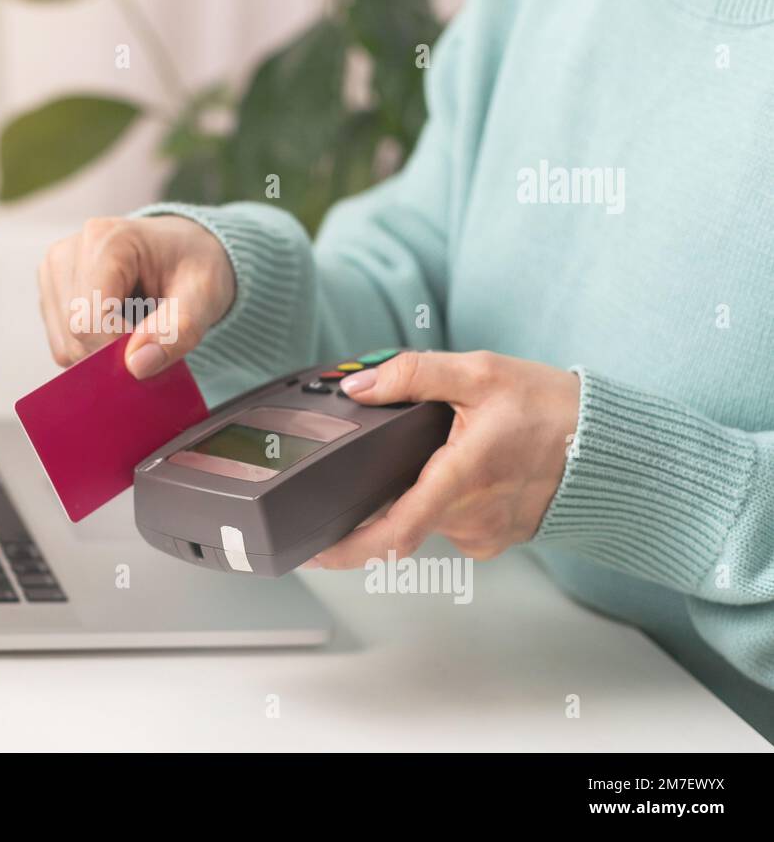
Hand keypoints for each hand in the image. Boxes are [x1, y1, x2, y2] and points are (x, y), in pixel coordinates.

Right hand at [37, 216, 234, 378]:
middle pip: (75, 335)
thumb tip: (137, 366)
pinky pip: (62, 345)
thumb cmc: (195, 265)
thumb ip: (178, 330)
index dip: (121, 349)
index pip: (92, 321)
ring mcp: (53, 272)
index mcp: (105, 240)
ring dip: (103, 352)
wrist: (183, 249)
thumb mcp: (205, 295)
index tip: (154, 348)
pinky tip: (118, 325)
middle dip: (114, 353)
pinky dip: (93, 349)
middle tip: (152, 338)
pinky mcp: (50, 292)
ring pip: (65, 346)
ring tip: (136, 325)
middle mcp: (67, 251)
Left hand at [304, 350, 579, 566]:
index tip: (314, 551)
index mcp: (461, 480)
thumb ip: (413, 375)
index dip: (348, 548)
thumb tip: (360, 388)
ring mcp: (483, 533)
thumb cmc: (553, 410)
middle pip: (401, 516)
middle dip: (385, 488)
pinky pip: (452, 521)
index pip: (394, 532)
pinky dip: (445, 497)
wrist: (610, 446)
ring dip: (421, 489)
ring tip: (446, 449)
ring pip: (427, 516)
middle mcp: (470, 518)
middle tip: (397, 451)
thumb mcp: (480, 373)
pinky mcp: (494, 537)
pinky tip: (466, 467)